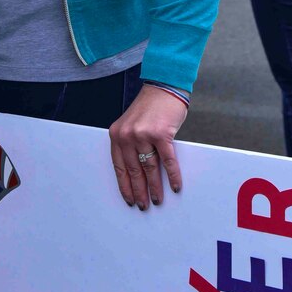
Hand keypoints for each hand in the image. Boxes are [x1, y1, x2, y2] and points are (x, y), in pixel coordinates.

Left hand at [109, 84, 186, 209]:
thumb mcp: (132, 124)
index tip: (129, 199)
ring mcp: (144, 134)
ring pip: (149, 169)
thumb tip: (139, 174)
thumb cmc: (150, 107)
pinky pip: (168, 161)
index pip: (119, 166)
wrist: (164, 86)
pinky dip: (172, 176)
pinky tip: (175, 186)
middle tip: (144, 205)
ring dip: (154, 187)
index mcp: (117, 134)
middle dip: (139, 190)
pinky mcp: (161, 134)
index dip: (124, 185)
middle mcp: (127, 135)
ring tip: (158, 199)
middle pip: (134, 171)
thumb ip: (131, 145)